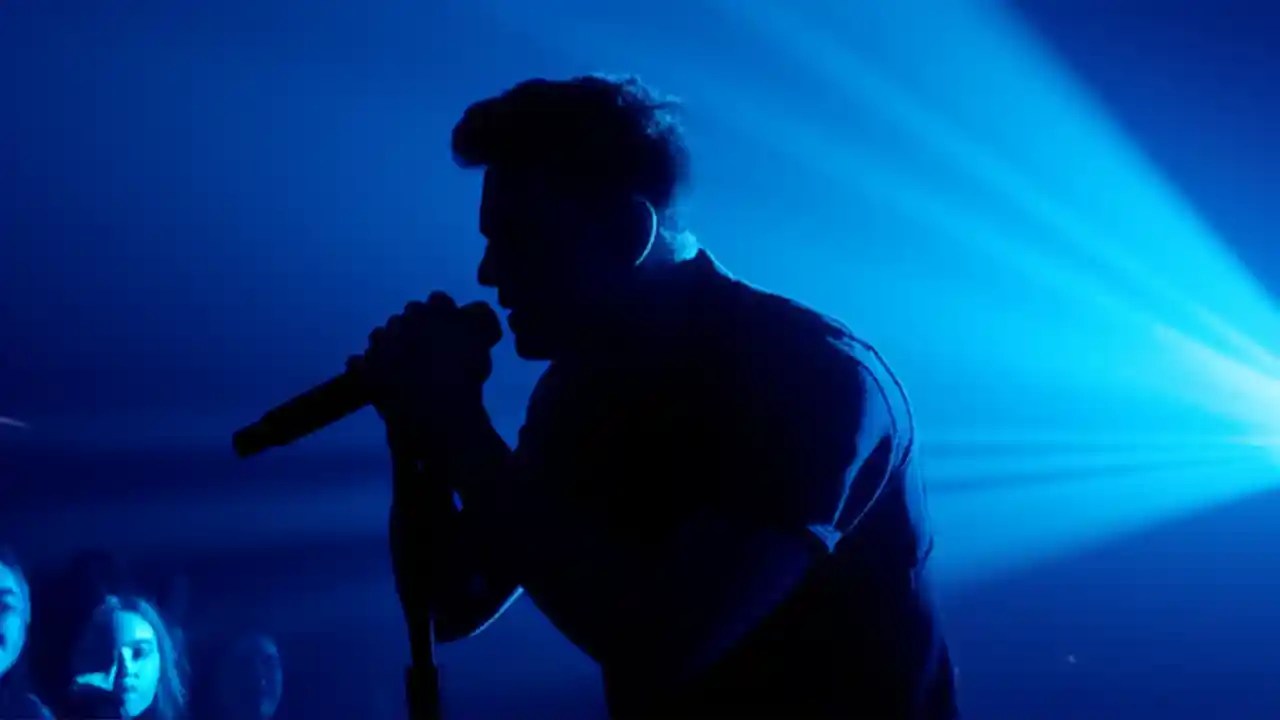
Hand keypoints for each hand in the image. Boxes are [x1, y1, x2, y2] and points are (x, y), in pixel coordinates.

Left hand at [348, 292, 501, 448]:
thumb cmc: (462, 367)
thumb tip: (475, 310)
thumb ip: (481, 316)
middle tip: (430, 349)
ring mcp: (381, 345)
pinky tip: (376, 375)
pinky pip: (360, 364)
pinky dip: (366, 367)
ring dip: (391, 345)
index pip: (439, 301)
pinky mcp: (367, 372)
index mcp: (432, 310)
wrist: (432, 404)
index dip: (447, 315)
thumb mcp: (484, 334)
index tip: (454, 331)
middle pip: (409, 316)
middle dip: (417, 328)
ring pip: (382, 336)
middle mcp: (402, 321)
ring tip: (404, 366)